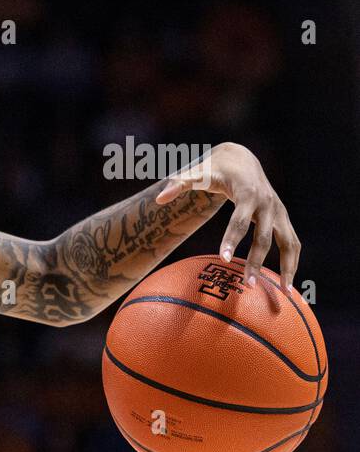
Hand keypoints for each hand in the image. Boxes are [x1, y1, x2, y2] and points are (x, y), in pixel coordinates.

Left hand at [155, 142, 300, 290]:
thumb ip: (179, 184)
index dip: (232, 239)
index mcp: (248, 193)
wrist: (242, 159)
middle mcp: (268, 203)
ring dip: (287, 266)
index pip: (240, 220)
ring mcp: (279, 211)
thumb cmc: (216, 169)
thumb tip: (159, 198)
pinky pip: (291, 242)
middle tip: (247, 285)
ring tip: (284, 293)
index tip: (224, 259)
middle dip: (256, 261)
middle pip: (264, 236)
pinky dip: (293, 261)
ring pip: (288, 241)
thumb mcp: (197, 173)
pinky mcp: (283, 218)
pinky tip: (287, 283)